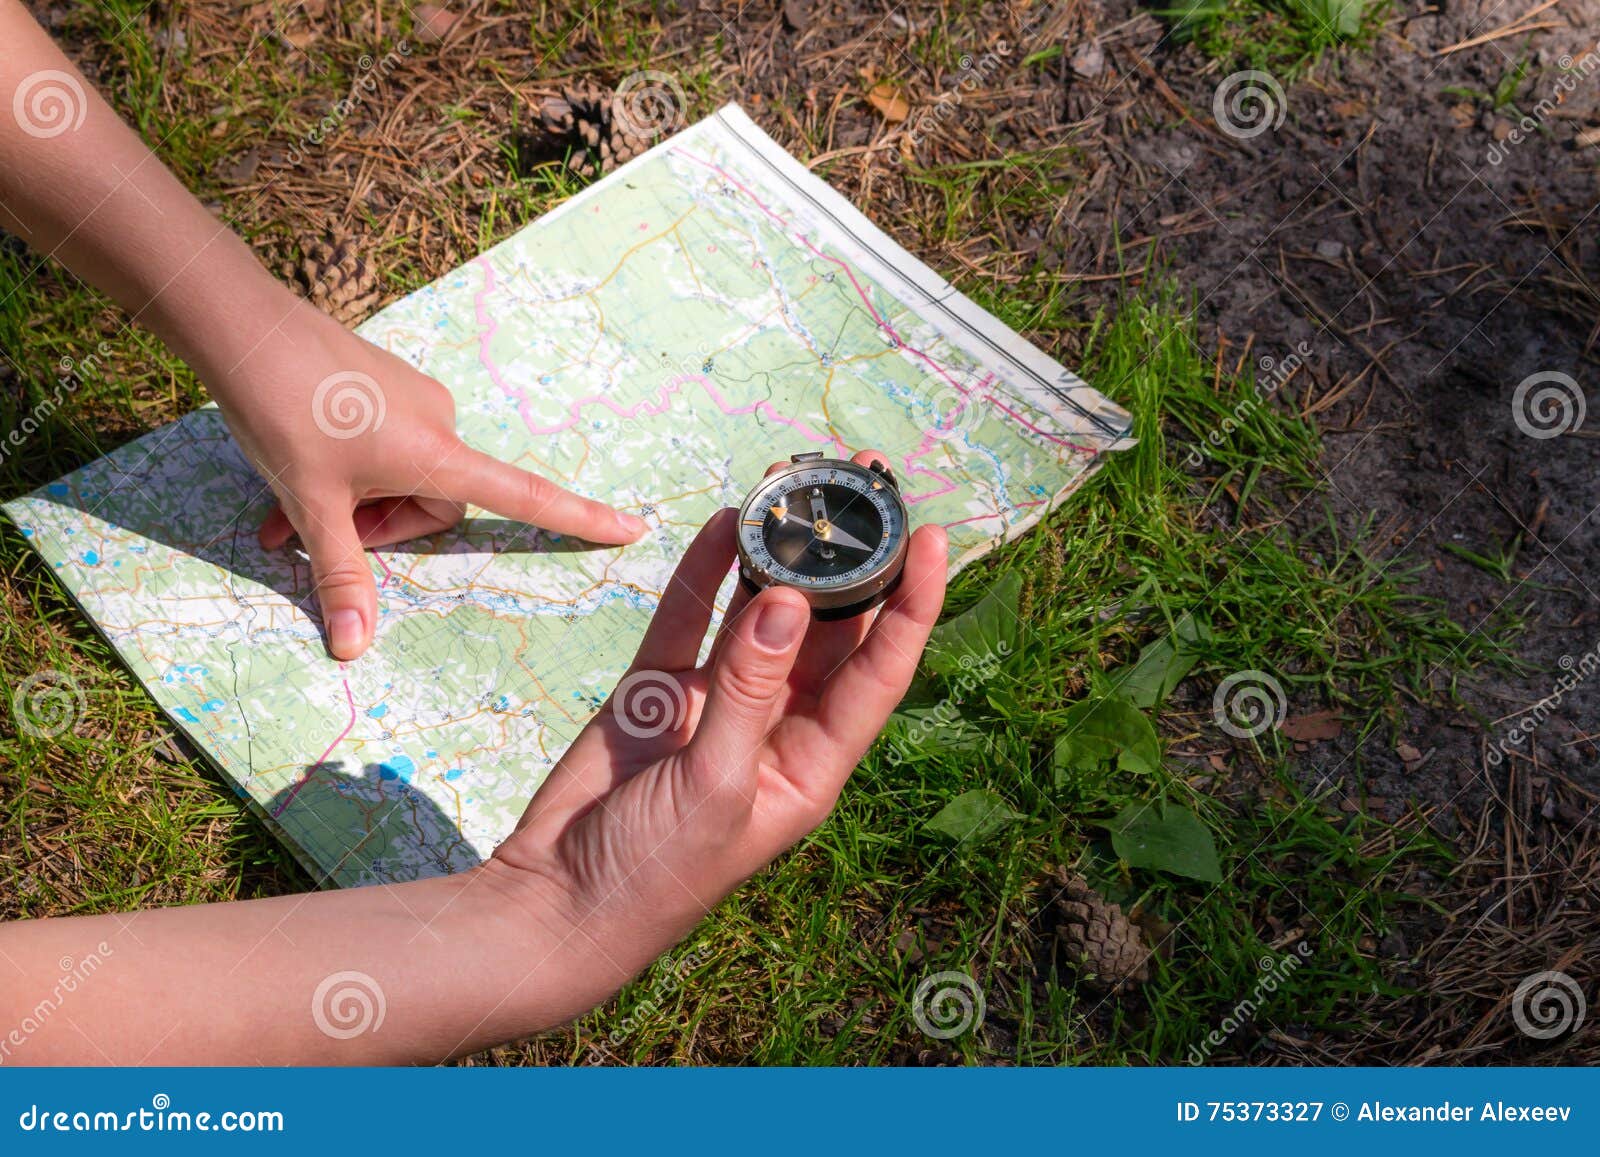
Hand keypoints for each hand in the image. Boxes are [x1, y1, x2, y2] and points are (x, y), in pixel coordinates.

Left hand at [203, 306, 647, 660]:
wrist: (245, 326)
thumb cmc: (285, 416)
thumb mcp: (312, 504)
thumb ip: (340, 576)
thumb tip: (354, 651)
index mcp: (440, 455)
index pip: (527, 497)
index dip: (582, 519)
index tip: (633, 529)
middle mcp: (442, 423)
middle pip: (436, 502)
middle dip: (381, 526)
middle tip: (311, 532)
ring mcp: (414, 400)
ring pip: (402, 475)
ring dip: (354, 501)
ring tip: (283, 512)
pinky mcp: (387, 384)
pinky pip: (384, 445)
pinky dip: (346, 471)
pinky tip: (292, 470)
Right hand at [486, 459, 946, 1017]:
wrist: (557, 901)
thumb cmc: (657, 870)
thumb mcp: (716, 784)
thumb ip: (750, 690)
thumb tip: (786, 597)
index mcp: (814, 761)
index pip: (879, 669)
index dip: (912, 604)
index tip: (931, 536)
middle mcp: (778, 723)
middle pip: (828, 627)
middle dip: (846, 558)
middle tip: (856, 484)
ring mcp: (719, 700)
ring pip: (760, 610)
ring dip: (776, 552)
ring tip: (789, 481)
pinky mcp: (661, 686)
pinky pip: (691, 617)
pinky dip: (707, 572)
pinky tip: (724, 522)